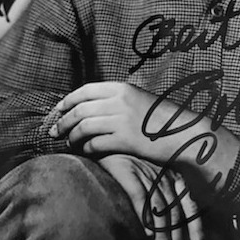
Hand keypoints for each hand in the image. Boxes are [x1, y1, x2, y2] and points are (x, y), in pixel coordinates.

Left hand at [48, 81, 202, 163]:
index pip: (84, 91)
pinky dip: (86, 148)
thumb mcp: (139, 99)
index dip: (67, 101)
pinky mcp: (125, 140)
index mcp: (122, 88)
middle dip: (62, 122)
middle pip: (80, 110)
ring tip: (68, 143)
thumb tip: (92, 107)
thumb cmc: (162, 119)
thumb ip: (118, 100)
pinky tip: (85, 151)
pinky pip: (95, 144)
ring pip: (84, 127)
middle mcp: (120, 101)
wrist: (185, 133)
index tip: (57, 111)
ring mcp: (122, 120)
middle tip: (53, 132)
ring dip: (71, 137)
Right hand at [95, 154, 205, 239]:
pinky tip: (148, 234)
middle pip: (176, 213)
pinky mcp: (128, 173)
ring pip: (160, 209)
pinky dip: (145, 216)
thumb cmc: (130, 171)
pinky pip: (140, 198)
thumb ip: (164, 202)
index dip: (196, 229)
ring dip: (163, 235)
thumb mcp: (152, 182)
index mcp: (173, 178)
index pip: (190, 207)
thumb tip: (172, 234)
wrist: (105, 150)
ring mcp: (146, 174)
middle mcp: (163, 176)